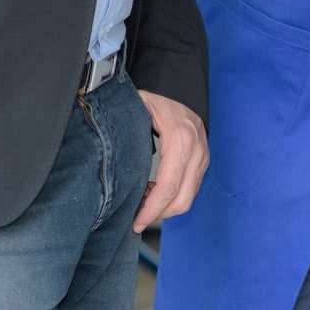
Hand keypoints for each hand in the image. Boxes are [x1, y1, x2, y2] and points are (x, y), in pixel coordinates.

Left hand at [132, 89, 208, 232]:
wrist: (182, 86)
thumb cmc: (155, 98)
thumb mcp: (136, 111)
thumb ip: (125, 136)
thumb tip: (104, 164)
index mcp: (180, 140)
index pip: (168, 187)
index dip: (151, 210)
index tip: (135, 223)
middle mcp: (197, 151)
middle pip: (182, 200)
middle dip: (158, 215)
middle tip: (136, 218)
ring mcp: (204, 156)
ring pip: (188, 197)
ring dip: (165, 207)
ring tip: (143, 201)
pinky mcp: (204, 160)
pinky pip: (191, 189)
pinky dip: (173, 197)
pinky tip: (154, 190)